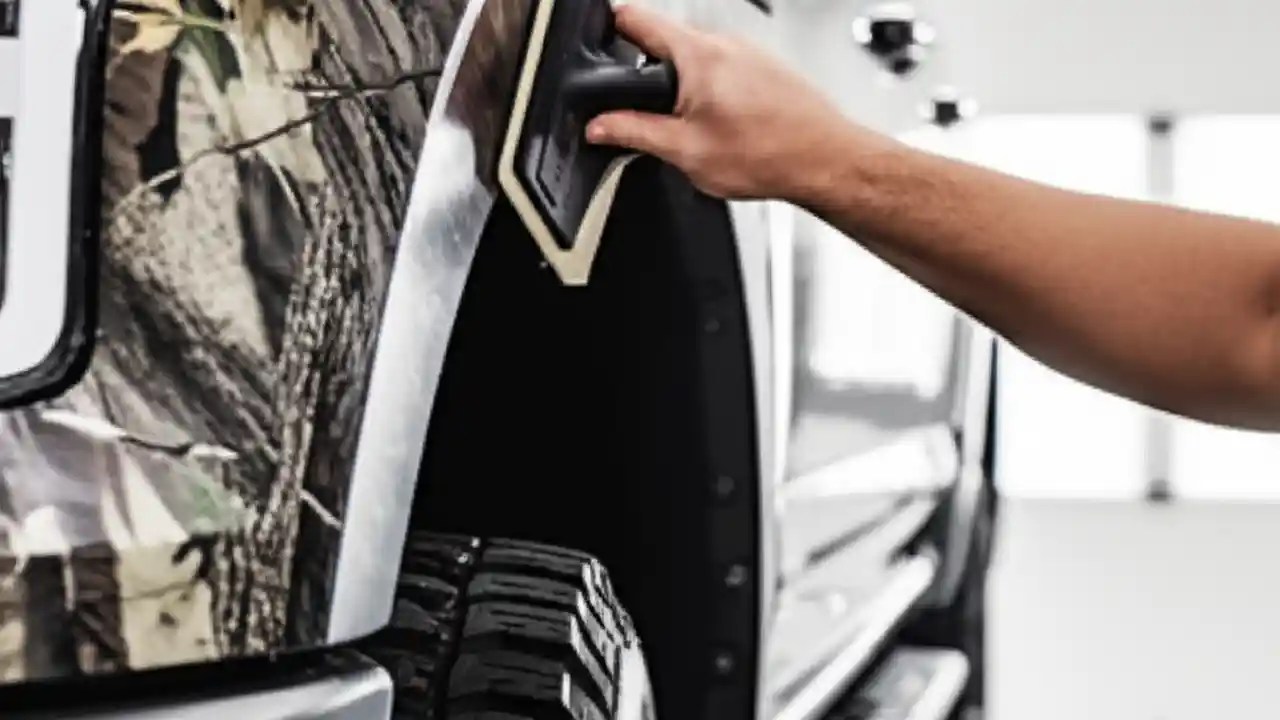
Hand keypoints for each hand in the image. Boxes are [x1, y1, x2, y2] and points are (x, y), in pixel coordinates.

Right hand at [586, 5, 889, 201]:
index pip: (635, 18)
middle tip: (653, 116)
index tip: (594, 44)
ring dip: (686, 90)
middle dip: (651, 78)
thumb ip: (634, 132)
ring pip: (697, 61)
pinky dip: (715, 95)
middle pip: (666, 44)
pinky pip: (725, 71)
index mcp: (697, 55)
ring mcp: (748, 52)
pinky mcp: (765, 67)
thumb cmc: (769, 154)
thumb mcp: (685, 151)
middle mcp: (724, 42)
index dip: (607, 29)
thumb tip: (599, 126)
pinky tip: (729, 130)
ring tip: (701, 131)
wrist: (825, 161)